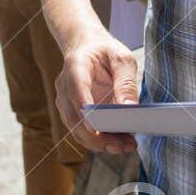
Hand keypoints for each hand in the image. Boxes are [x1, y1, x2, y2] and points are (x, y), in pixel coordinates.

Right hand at [53, 31, 139, 154]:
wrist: (88, 49)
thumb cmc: (105, 53)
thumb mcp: (122, 58)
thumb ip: (126, 82)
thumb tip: (130, 109)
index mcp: (75, 66)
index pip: (76, 89)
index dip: (85, 109)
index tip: (99, 127)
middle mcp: (65, 87)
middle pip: (74, 118)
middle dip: (98, 136)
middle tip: (124, 145)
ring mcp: (66, 102)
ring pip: (77, 130)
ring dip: (100, 143)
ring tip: (127, 145)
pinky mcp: (73, 114)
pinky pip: (83, 132)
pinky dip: (100, 141)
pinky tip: (120, 142)